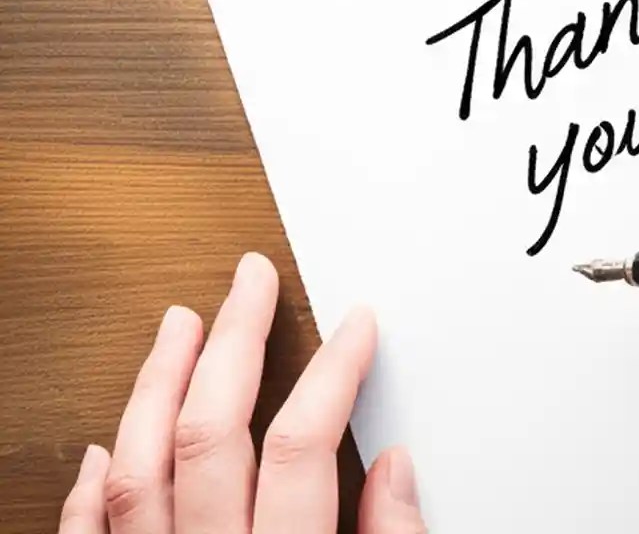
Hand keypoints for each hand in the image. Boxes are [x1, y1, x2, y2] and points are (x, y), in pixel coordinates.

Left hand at [58, 253, 426, 533]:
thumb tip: (396, 470)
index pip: (302, 444)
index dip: (334, 372)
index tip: (356, 325)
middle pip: (209, 433)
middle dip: (235, 341)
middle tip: (252, 282)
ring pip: (138, 468)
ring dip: (158, 386)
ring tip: (179, 324)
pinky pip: (89, 533)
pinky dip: (91, 486)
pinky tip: (102, 444)